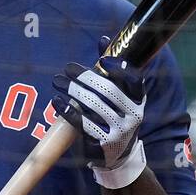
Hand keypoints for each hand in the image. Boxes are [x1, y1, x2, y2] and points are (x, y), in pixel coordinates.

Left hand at [53, 36, 147, 188]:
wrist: (117, 155)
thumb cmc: (115, 116)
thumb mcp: (119, 95)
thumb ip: (111, 69)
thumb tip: (103, 39)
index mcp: (139, 101)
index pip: (135, 81)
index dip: (119, 69)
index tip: (101, 60)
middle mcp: (133, 116)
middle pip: (109, 91)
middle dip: (86, 77)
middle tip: (67, 67)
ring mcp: (119, 132)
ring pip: (94, 106)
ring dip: (72, 91)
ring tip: (57, 80)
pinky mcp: (102, 145)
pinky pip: (83, 125)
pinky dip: (68, 111)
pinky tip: (56, 101)